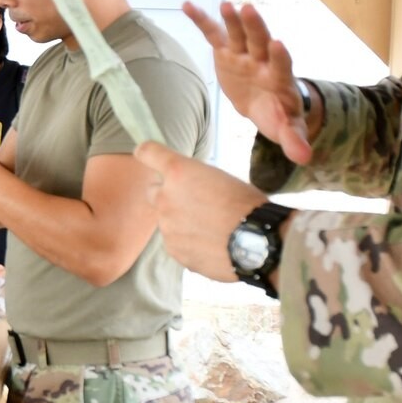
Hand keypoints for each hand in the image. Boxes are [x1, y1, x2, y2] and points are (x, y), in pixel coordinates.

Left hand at [134, 142, 268, 282]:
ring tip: (213, 227)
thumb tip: (185, 189)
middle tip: (194, 201)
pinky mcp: (174, 250)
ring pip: (168, 220)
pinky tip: (212, 243)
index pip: (147, 153)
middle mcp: (166, 196)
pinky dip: (189, 242)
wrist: (257, 242)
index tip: (144, 153)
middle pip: (153, 191)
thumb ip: (193, 181)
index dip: (146, 152)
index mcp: (179, 172)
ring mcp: (167, 226)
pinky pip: (177, 243)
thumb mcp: (220, 178)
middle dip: (167, 194)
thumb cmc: (246, 205)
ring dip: (182, 221)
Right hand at [182, 1, 311, 164]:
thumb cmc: (277, 116)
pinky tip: (187, 6)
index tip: (278, 44)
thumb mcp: (285, 130)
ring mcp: (243, 54)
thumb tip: (304, 158)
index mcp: (279, 80)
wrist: (265, 104)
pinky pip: (213, 34)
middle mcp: (262, 61)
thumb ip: (293, 140)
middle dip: (255, 27)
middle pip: (260, 42)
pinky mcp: (226, 52)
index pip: (282, 66)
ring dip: (232, 20)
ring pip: (238, 34)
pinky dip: (201, 20)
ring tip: (225, 6)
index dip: (280, 56)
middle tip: (249, 10)